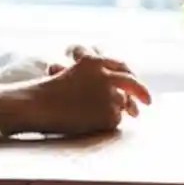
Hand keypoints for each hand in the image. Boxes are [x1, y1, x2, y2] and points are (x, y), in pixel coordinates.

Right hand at [0, 51, 151, 135]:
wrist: (36, 107)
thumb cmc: (46, 92)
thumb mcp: (70, 72)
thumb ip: (92, 74)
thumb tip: (112, 83)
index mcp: (96, 61)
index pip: (121, 66)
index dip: (130, 75)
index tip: (137, 82)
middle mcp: (106, 76)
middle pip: (133, 83)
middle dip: (142, 92)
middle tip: (148, 102)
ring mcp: (109, 95)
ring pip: (123, 103)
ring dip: (122, 109)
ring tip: (119, 115)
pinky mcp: (108, 114)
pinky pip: (115, 120)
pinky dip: (109, 122)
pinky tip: (95, 123)